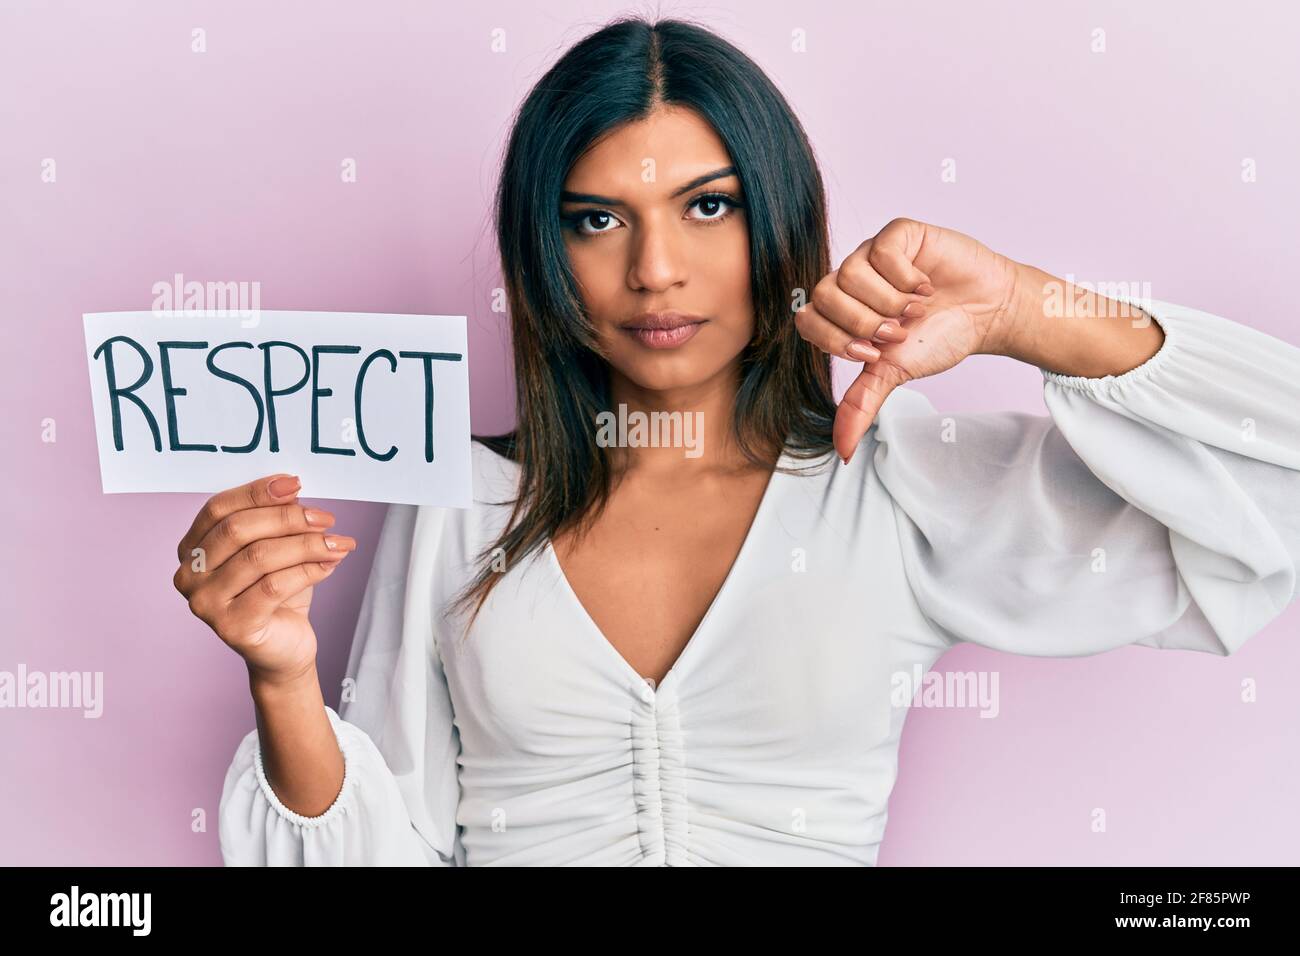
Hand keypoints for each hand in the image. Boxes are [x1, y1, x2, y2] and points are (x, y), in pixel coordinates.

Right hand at [172, 474, 356, 682]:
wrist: (284, 648)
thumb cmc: (277, 594)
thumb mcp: (275, 548)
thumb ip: (274, 520)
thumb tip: (292, 490)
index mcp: (191, 549)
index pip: (218, 508)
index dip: (257, 492)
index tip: (296, 484)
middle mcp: (189, 576)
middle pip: (238, 530)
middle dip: (288, 518)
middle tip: (326, 518)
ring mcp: (205, 604)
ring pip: (260, 557)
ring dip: (307, 544)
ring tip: (339, 543)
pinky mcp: (232, 627)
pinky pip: (275, 586)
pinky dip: (309, 570)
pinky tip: (331, 564)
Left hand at [795, 217, 1020, 462]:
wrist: (986, 313)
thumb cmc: (938, 337)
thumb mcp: (895, 374)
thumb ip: (863, 405)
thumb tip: (842, 451)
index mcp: (840, 311)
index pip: (806, 320)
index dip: (837, 340)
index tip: (873, 353)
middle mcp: (850, 280)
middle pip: (824, 296)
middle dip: (864, 323)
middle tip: (899, 332)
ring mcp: (872, 254)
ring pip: (850, 273)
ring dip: (888, 301)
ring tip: (916, 309)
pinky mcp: (898, 234)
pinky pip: (882, 250)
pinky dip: (906, 277)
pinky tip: (926, 285)